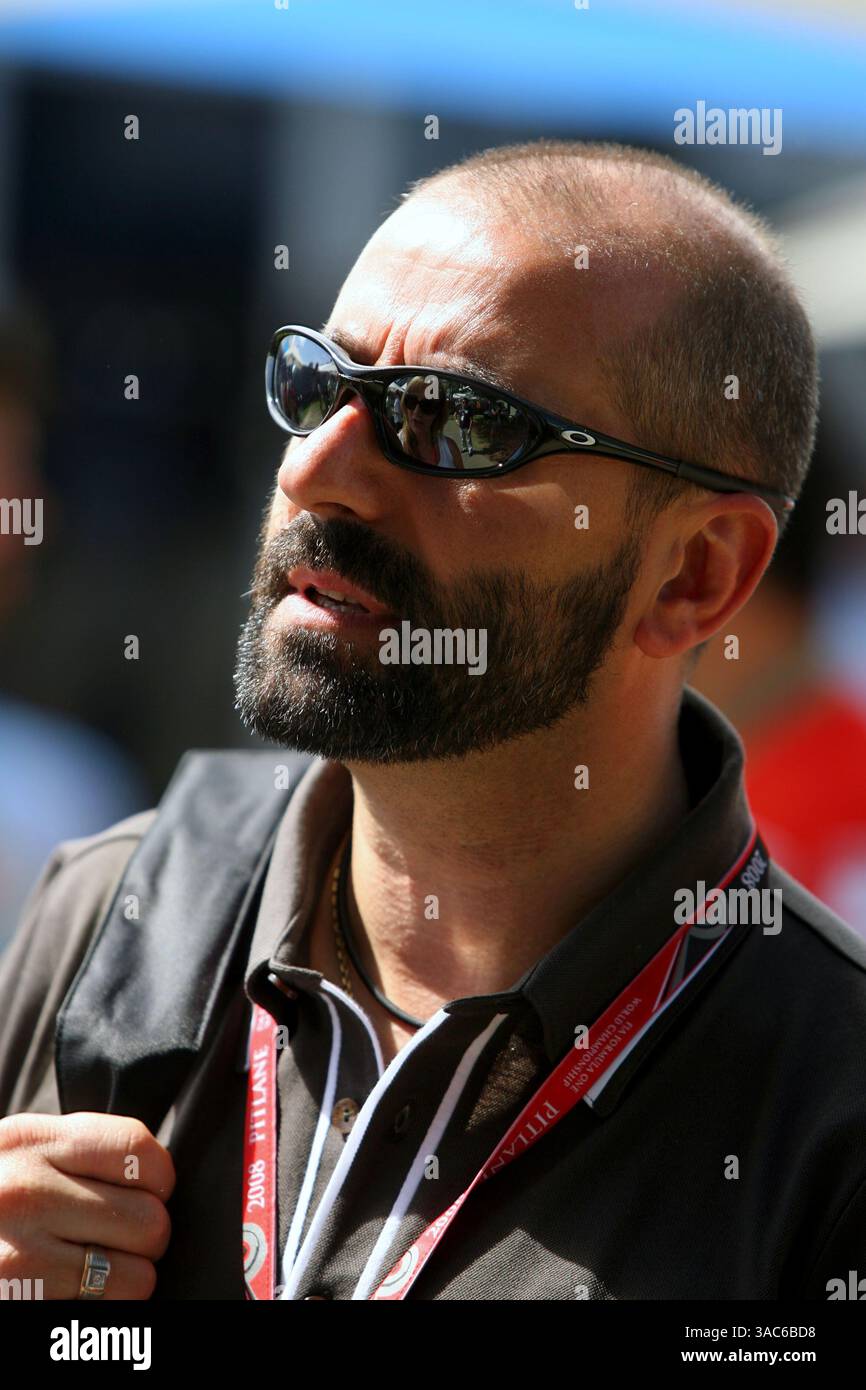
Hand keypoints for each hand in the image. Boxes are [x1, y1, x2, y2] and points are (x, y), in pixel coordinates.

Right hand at [0, 1110, 174, 1299]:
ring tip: (96, 1268)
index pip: (140, 1150)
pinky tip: (72, 1295)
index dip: (159, 1177)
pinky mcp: (18, 1306)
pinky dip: (100, 1314)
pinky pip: (102, 1318)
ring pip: (136, 1278)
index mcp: (30, 1142)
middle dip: (146, 1235)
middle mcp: (25, 1195)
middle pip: (149, 1220)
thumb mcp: (16, 1149)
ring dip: (128, 1280)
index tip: (148, 1188)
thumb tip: (155, 1171)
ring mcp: (19, 1259)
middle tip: (121, 1237)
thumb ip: (77, 1149)